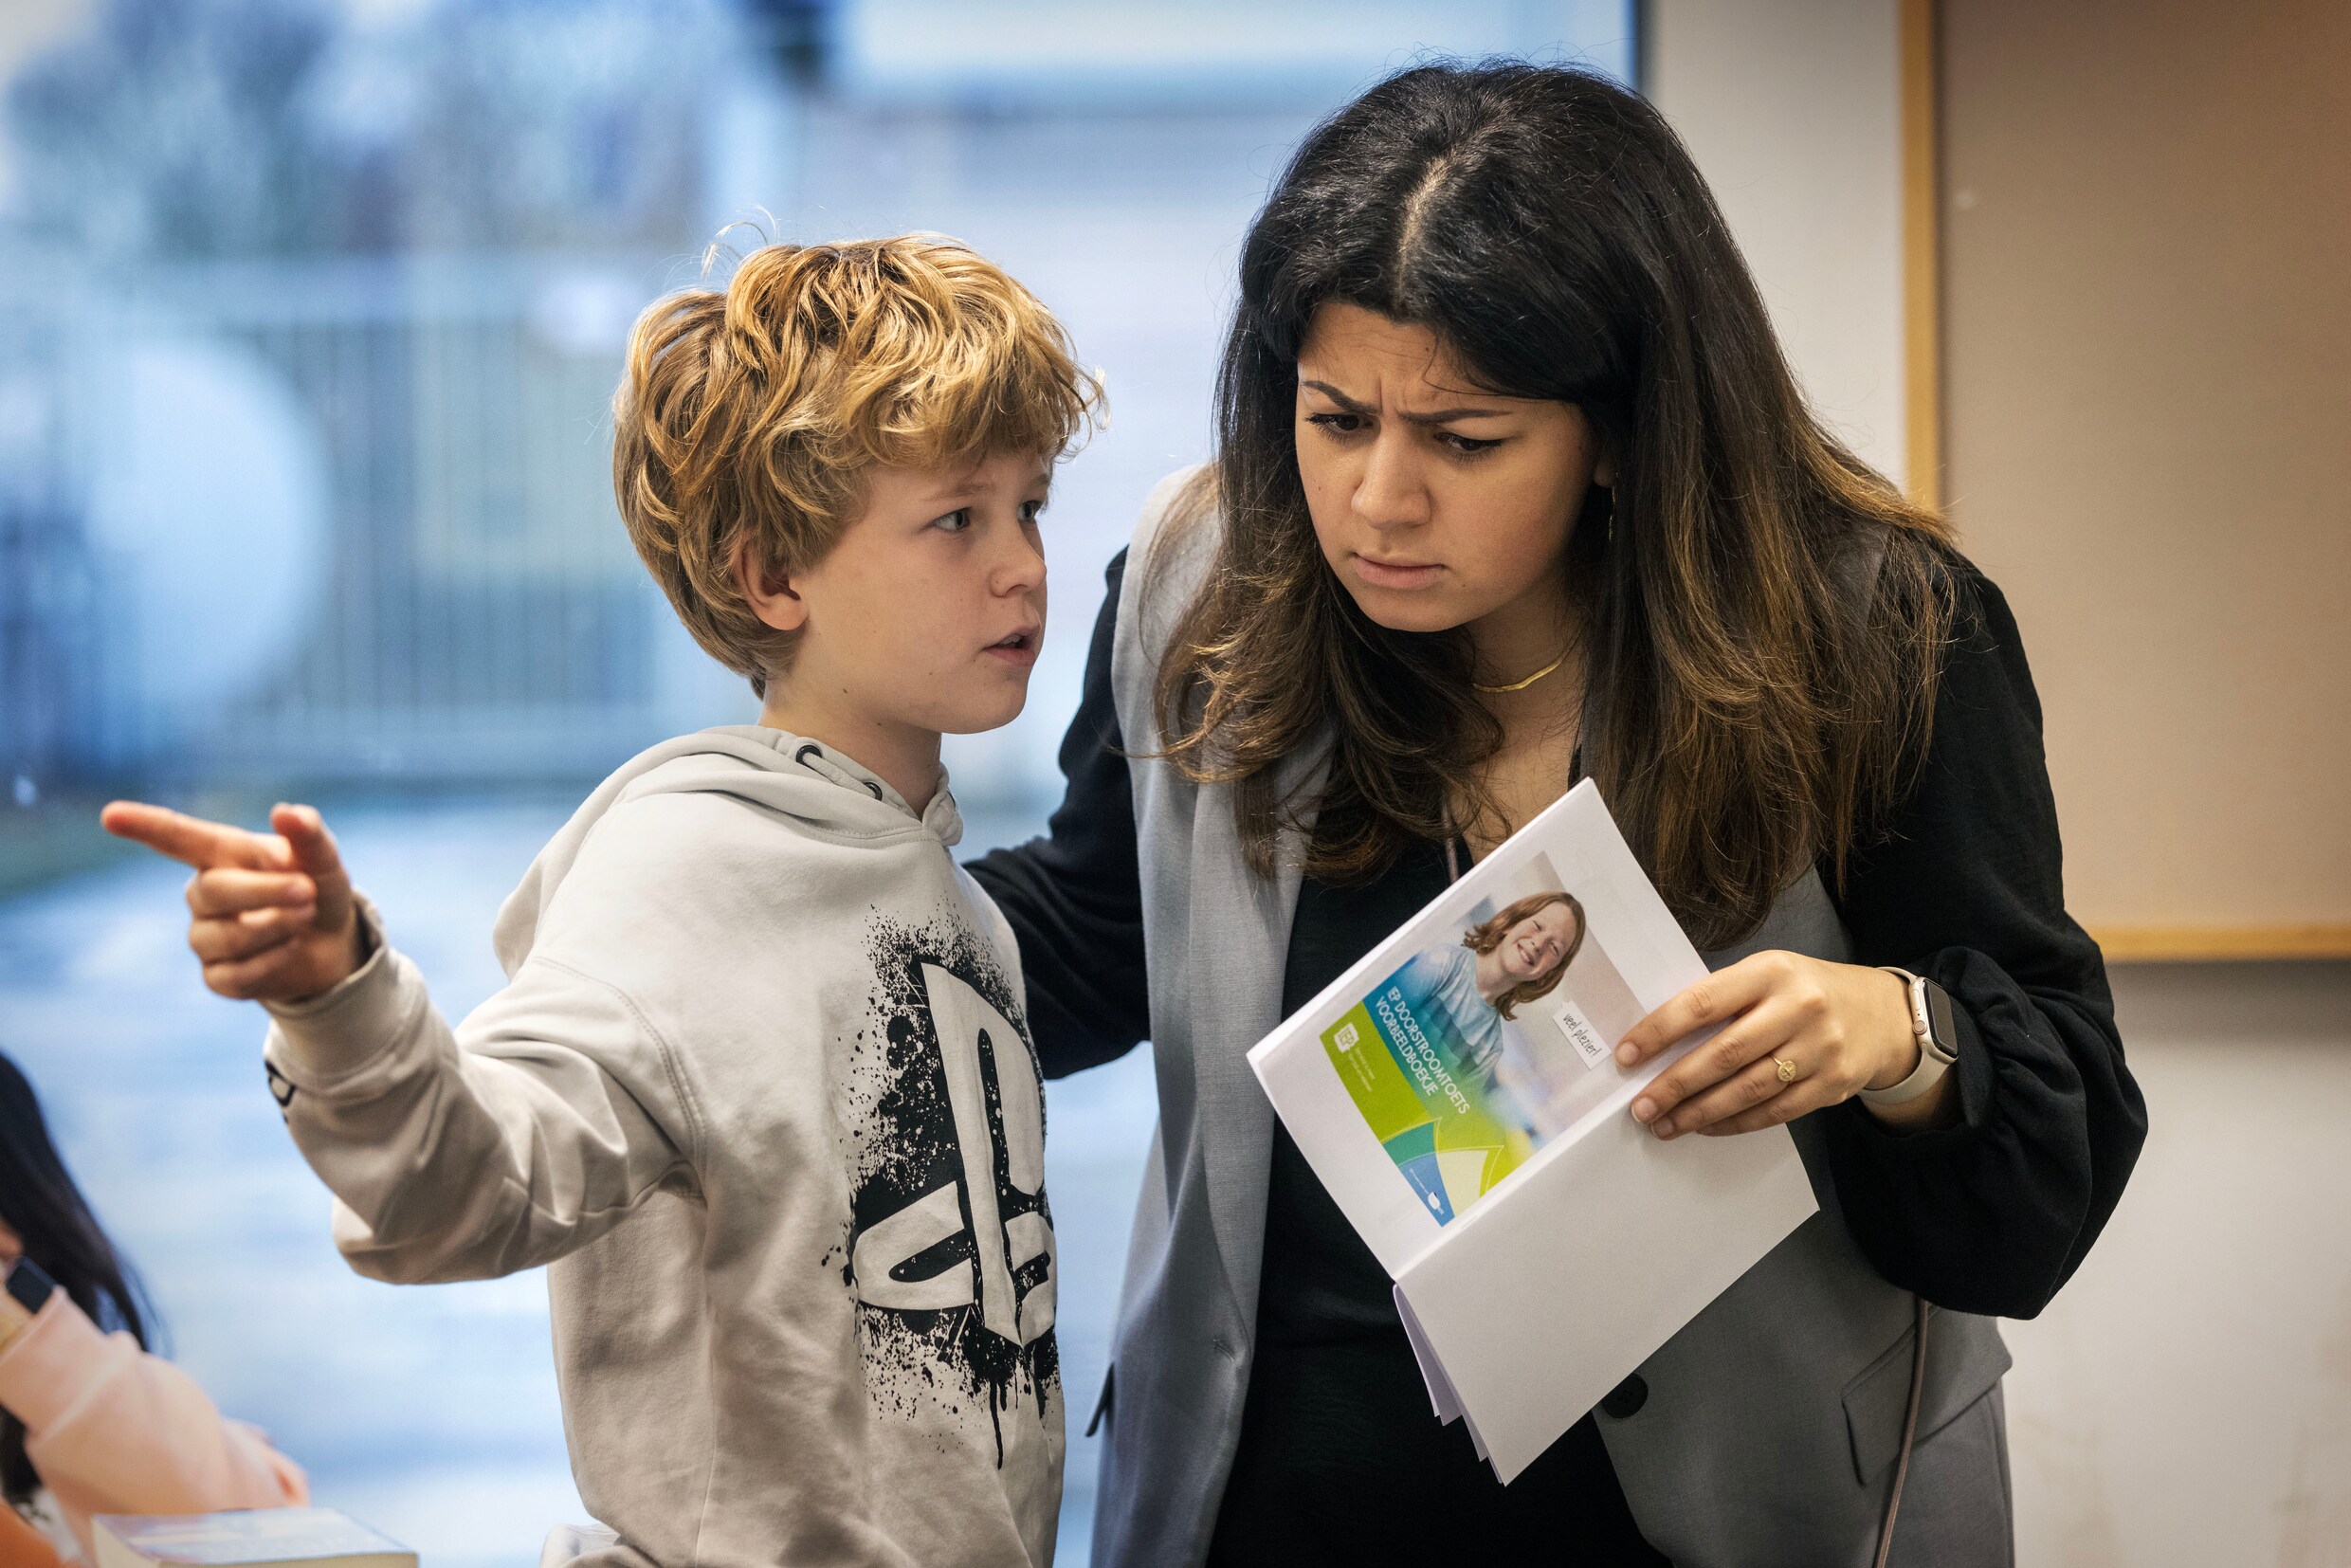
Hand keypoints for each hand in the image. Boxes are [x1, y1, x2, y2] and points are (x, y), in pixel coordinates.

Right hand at [100, 801, 363, 1003]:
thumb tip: (284, 812)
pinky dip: (274, 961)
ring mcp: (205, 935)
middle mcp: (204, 893)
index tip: (110, 815)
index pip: (178, 838)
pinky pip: (235, 975)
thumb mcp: (322, 859)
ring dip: (276, 927)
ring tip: (305, 918)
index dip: (145, 826)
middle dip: (266, 892)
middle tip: (307, 892)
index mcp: (224, 855)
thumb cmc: (319, 887)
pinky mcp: (217, 976)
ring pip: (224, 937)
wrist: (333, 943)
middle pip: (214, 891)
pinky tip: (290, 949)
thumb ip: (308, 834)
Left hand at [1615, 951, 1945, 1138]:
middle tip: (1640, 1106)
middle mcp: (1798, 1008)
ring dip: (1699, 1112)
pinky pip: (1774, 1111)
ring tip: (1665, 1124)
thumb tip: (1659, 1041)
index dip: (1660, 1032)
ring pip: (1747, 1089)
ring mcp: (1819, 1049)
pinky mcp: (1832, 1085)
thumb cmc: (1805, 991)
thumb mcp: (1768, 974)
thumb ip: (1724, 999)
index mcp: (1771, 971)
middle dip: (1674, 1084)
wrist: (1882, 1014)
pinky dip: (1734, 1123)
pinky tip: (1706, 1127)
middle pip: (1723, 1054)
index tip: (1627, 1056)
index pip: (1703, 1003)